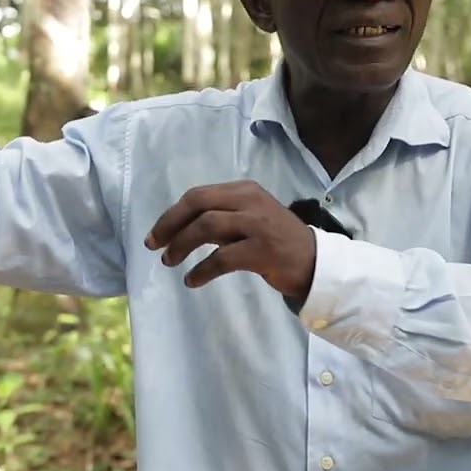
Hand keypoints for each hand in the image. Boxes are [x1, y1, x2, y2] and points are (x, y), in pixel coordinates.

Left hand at [145, 181, 316, 297]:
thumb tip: (177, 227)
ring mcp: (257, 224)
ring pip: (206, 226)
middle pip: (197, 204)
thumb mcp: (248, 217)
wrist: (315, 262)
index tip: (156, 234)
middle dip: (170, 225)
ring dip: (181, 245)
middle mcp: (249, 201)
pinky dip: (202, 270)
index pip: (198, 195)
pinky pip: (222, 258)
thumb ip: (220, 216)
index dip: (172, 214)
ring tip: (169, 262)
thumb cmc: (276, 240)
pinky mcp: (263, 250)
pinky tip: (192, 280)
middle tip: (154, 246)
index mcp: (243, 190)